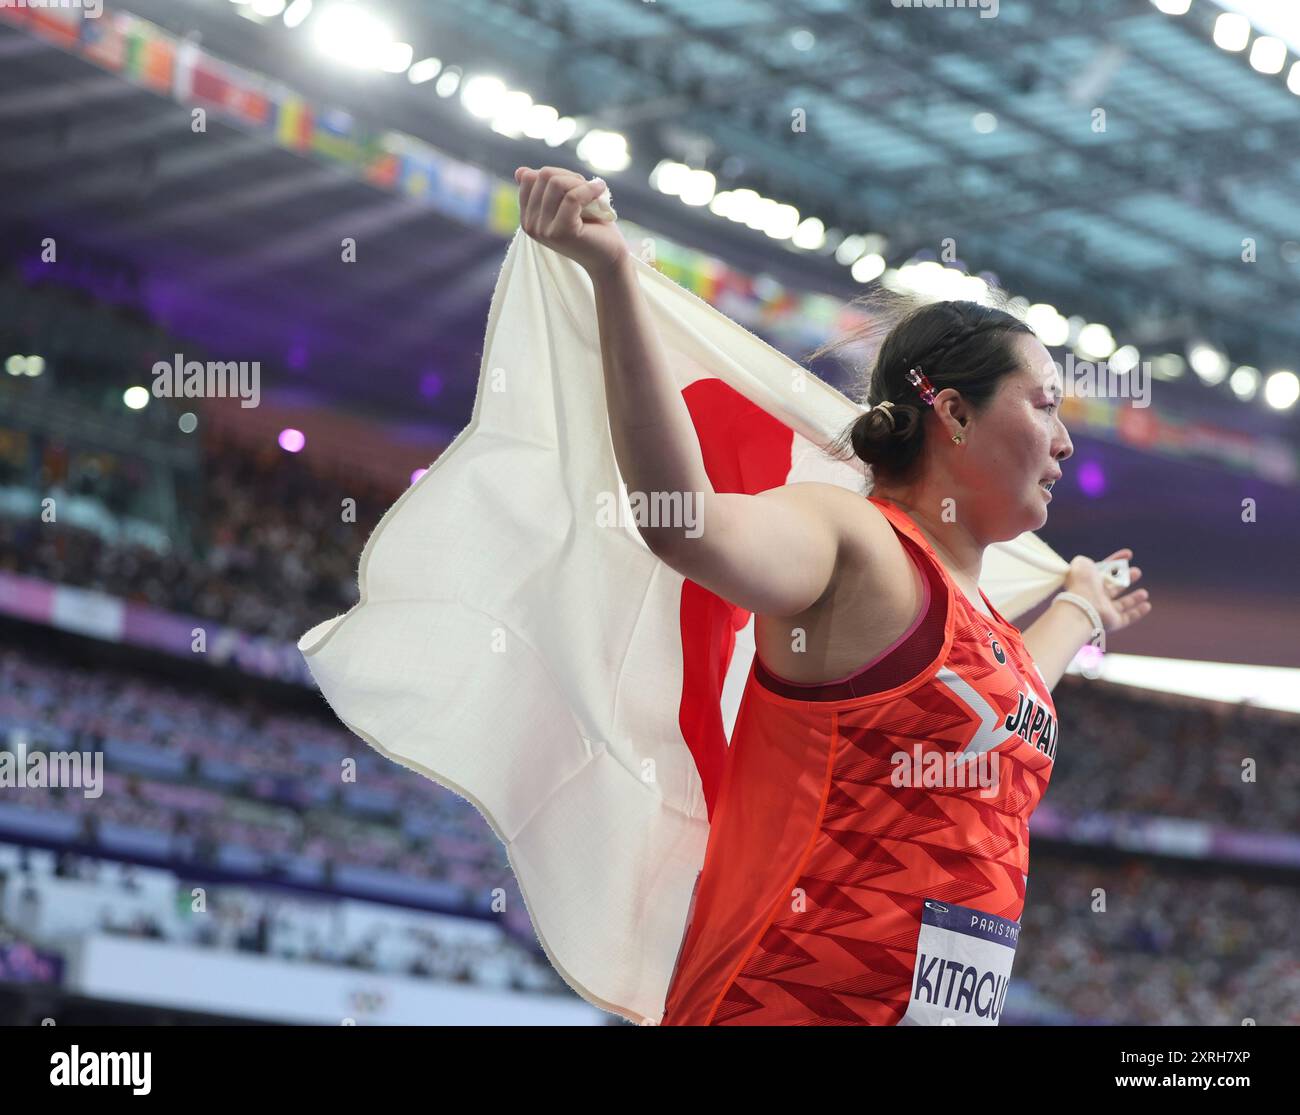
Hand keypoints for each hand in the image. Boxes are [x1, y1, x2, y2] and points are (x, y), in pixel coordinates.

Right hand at [514, 165, 629, 280]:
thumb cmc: (590, 226)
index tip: (575, 187)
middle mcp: (529, 225)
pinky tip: (600, 190)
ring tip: (594, 196)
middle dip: (569, 177)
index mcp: (526, 217)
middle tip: (588, 192)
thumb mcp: (563, 201)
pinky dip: (590, 189)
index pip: (530, 177)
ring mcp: (543, 230)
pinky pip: (572, 197)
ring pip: (557, 184)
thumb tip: (519, 171)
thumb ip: (544, 188)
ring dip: (580, 184)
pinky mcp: (561, 232)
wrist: (609, 256)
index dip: (557, 175)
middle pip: (544, 176)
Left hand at [1063, 548, 1151, 633]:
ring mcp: (1104, 610)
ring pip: (1121, 604)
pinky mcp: (1112, 622)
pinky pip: (1127, 618)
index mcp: (1089, 581)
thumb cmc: (1082, 584)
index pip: (1105, 569)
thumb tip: (1088, 563)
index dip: (1116, 560)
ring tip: (1144, 593)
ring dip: (1134, 598)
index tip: (1129, 553)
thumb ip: (1086, 561)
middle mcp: (1096, 596)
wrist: (1082, 606)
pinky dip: (1138, 612)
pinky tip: (1147, 606)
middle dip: (1126, 578)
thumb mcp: (1082, 564)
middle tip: (1137, 572)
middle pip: (1114, 586)